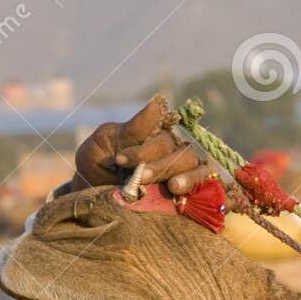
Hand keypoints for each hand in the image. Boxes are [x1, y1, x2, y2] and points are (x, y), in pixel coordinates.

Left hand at [73, 96, 209, 195]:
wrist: (97, 196)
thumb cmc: (100, 164)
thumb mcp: (107, 143)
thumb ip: (133, 128)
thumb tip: (156, 103)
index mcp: (151, 131)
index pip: (159, 127)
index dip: (144, 145)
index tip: (120, 159)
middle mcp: (169, 145)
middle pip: (172, 147)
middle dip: (156, 164)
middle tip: (137, 177)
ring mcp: (181, 166)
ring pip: (191, 162)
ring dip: (177, 173)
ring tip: (168, 187)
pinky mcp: (190, 186)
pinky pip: (203, 179)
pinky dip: (194, 182)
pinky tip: (179, 189)